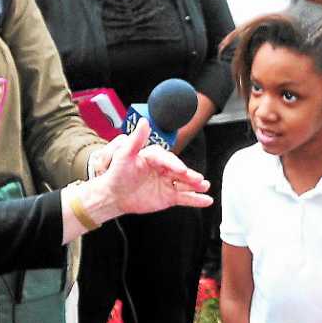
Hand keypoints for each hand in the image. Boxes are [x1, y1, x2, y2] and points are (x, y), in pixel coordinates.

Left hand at [85, 121, 212, 217]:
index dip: (174, 164)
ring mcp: (167, 183)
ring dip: (196, 186)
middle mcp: (163, 169)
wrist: (114, 195)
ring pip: (184, 184)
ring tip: (205, 187)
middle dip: (190, 175)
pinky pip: (184, 198)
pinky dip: (196, 200)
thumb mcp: (124, 154)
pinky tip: (206, 200)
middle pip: (179, 171)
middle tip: (198, 179)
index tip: (181, 169)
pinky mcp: (169, 196)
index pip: (167, 159)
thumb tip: (143, 122)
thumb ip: (136, 139)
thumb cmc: (117, 174)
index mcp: (154, 157)